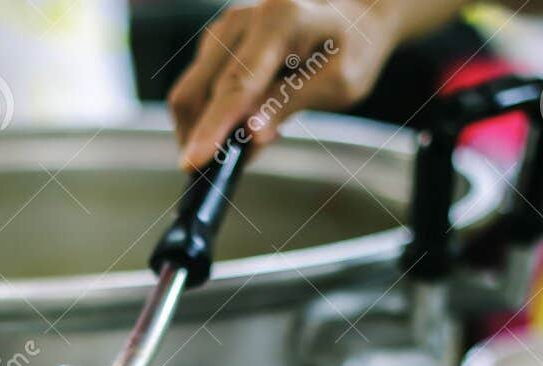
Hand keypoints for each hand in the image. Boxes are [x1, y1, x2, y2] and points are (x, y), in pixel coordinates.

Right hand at [169, 0, 406, 169]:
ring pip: (191, 93)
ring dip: (209, 128)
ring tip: (257, 133)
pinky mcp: (215, 44)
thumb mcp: (338, 83)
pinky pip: (200, 90)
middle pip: (199, 90)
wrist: (349, 20)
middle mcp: (242, 20)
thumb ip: (290, 104)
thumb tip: (251, 135)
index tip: (193, 161)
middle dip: (202, 137)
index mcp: (278, 22)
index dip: (212, 127)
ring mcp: (224, 30)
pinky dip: (214, 116)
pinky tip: (251, 118)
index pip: (235, 85)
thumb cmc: (351, 49)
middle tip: (228, 168)